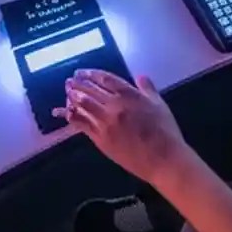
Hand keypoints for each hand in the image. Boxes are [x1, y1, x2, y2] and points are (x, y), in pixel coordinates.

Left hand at [55, 70, 192, 185]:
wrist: (162, 159)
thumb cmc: (165, 131)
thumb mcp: (159, 104)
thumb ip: (148, 89)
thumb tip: (140, 76)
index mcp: (129, 95)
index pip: (105, 79)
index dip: (91, 74)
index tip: (82, 72)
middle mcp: (114, 106)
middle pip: (91, 90)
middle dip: (78, 83)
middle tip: (70, 80)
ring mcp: (105, 123)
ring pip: (83, 105)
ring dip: (73, 96)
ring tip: (67, 91)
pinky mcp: (100, 138)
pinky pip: (81, 124)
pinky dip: (72, 115)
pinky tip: (67, 111)